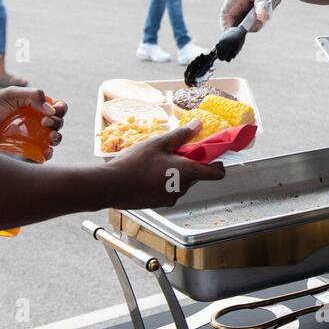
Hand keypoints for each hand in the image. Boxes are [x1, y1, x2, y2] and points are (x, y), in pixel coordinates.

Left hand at [0, 87, 65, 159]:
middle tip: (45, 123)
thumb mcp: (9, 95)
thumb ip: (32, 95)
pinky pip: (42, 156)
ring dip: (57, 138)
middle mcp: (35, 123)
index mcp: (34, 107)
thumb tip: (51, 110)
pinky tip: (45, 151)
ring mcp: (31, 138)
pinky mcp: (25, 153)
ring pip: (54, 140)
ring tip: (50, 138)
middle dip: (57, 123)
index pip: (55, 108)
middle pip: (57, 123)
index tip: (52, 112)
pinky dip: (48, 154)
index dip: (60, 109)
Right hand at [103, 124, 226, 208]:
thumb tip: (198, 125)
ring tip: (156, 161)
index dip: (218, 163)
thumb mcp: (159, 143)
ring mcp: (169, 198)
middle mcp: (182, 189)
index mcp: (187, 173)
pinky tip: (148, 173)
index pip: (216, 173)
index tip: (213, 155)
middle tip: (174, 151)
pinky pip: (168, 190)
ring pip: (181, 182)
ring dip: (175, 172)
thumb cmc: (135, 164)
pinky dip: (164, 181)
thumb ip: (181, 135)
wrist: (110, 186)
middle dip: (189, 163)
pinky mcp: (158, 203)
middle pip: (196, 175)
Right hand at [220, 0, 292, 30]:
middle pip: (236, 17)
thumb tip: (261, 18)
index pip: (226, 14)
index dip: (229, 28)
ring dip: (256, 14)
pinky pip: (246, 10)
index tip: (240, 36)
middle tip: (266, 12)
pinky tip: (264, 0)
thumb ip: (265, 5)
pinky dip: (256, 9)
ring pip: (243, 14)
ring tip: (268, 1)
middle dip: (251, 20)